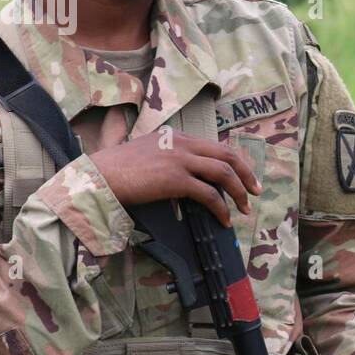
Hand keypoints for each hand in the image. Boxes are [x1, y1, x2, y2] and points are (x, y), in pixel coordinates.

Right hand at [92, 130, 260, 226]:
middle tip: (256, 191)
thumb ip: (166, 156)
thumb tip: (181, 176)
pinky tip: (224, 220)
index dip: (234, 162)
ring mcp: (180, 159)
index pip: (215, 146)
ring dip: (239, 192)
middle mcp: (182, 143)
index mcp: (176, 135)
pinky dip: (221, 208)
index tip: (244, 175)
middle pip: (227, 155)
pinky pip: (209, 195)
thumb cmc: (115, 169)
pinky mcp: (176, 179)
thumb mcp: (146, 152)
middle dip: (246, 174)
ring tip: (244, 209)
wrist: (98, 176)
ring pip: (224, 173)